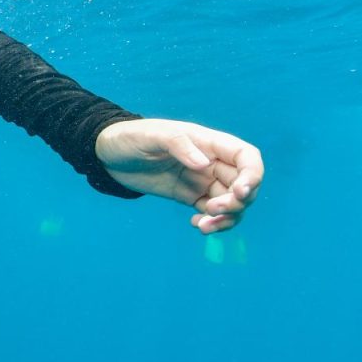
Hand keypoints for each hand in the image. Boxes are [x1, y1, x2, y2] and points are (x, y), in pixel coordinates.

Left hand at [95, 118, 262, 233]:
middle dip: (236, 202)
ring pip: (231, 203)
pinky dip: (212, 222)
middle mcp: (211, 162)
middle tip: (212, 210)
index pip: (246, 157)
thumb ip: (179, 145)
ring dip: (226, 218)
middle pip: (244, 185)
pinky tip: (195, 224)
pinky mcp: (190, 196)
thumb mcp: (152, 136)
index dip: (253, 175)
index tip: (240, 193)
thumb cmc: (129, 137)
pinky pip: (212, 213)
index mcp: (208, 143)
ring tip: (202, 225)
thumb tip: (205, 164)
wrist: (108, 155)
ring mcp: (202, 180)